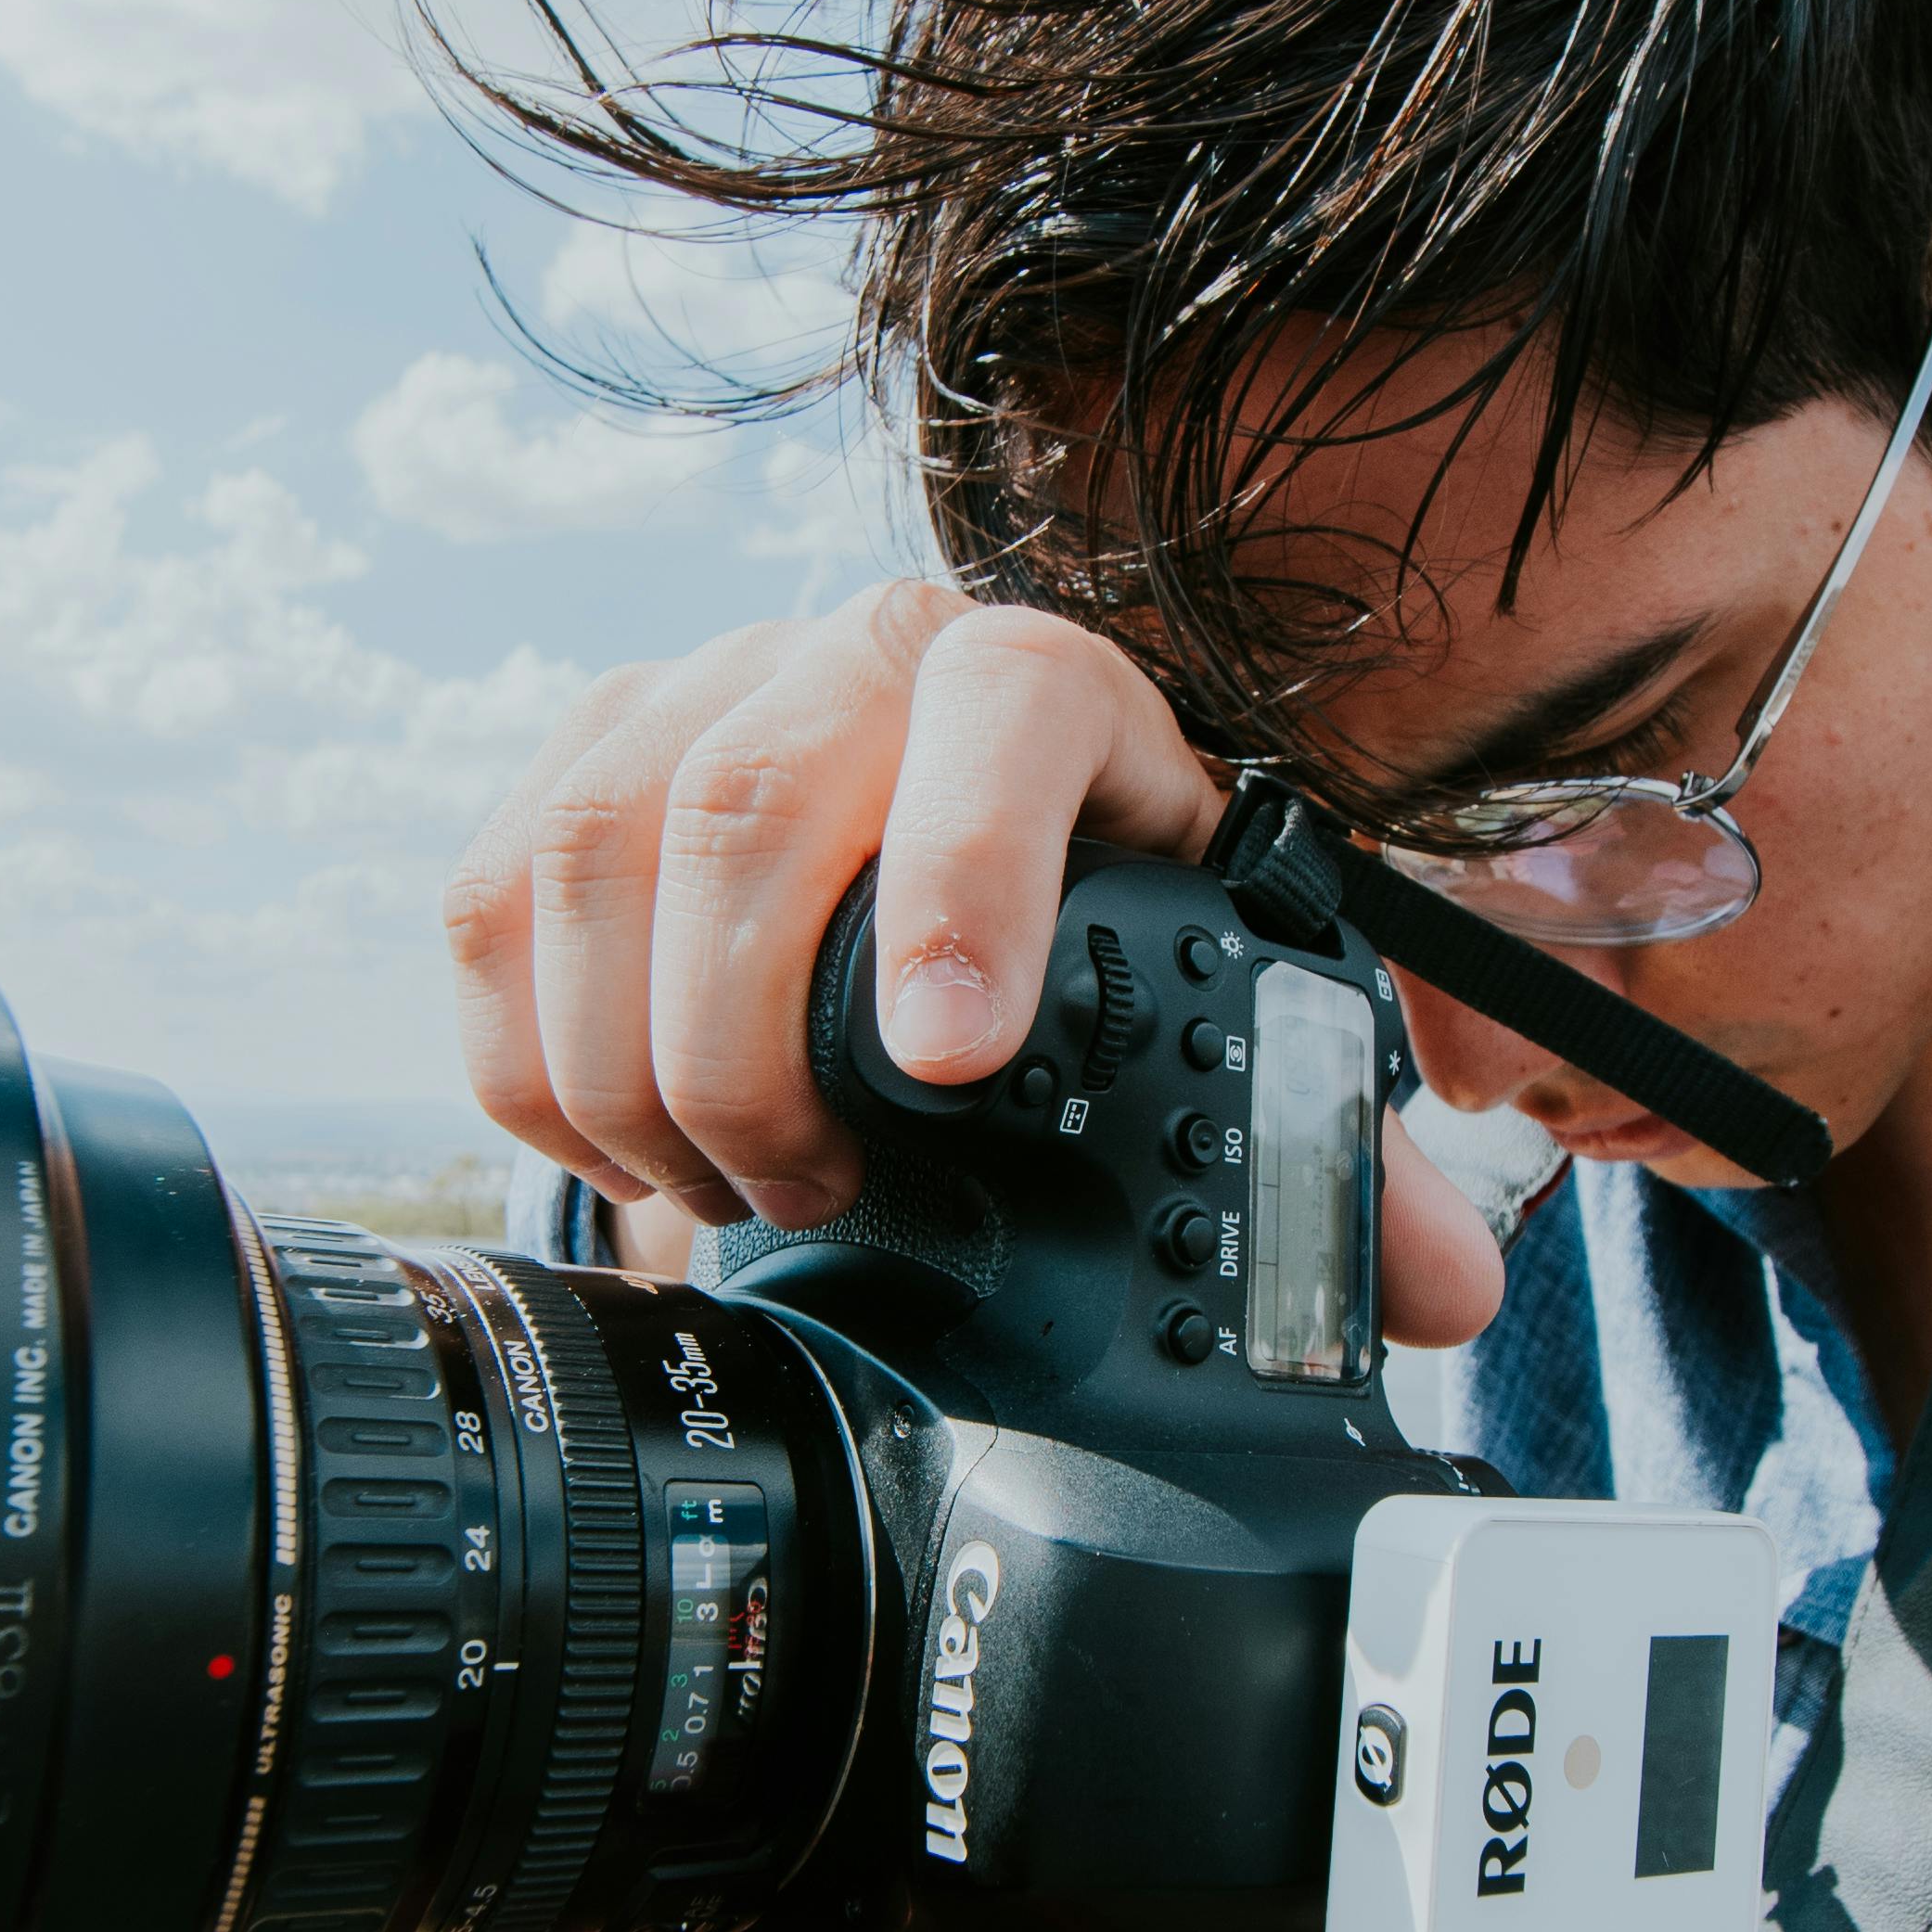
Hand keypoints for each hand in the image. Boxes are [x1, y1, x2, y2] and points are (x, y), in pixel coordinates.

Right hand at [442, 581, 1502, 1345]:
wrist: (980, 829)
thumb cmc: (1106, 916)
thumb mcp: (1222, 997)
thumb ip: (1327, 1140)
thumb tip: (1437, 1283)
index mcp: (1050, 686)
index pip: (1001, 705)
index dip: (962, 873)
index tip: (948, 1063)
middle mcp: (859, 648)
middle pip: (741, 798)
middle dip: (749, 1047)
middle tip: (814, 1197)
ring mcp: (698, 683)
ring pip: (590, 846)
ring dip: (633, 1061)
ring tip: (727, 1187)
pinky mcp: (579, 758)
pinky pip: (494, 894)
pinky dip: (529, 1052)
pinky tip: (618, 1145)